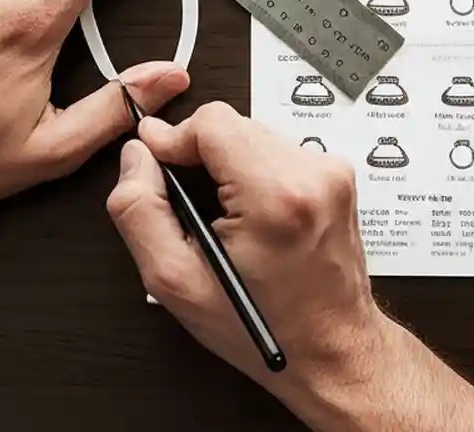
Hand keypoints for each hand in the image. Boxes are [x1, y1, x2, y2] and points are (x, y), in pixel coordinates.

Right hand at [106, 103, 385, 425]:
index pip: (212, 122)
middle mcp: (313, 174)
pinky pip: (277, 151)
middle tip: (189, 202)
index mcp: (276, 195)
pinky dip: (253, 172)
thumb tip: (136, 158)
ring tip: (223, 214)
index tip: (155, 161)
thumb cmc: (265, 328)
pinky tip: (250, 213)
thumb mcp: (176, 282)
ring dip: (227, 163)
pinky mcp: (338, 177)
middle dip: (200, 153)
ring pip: (254, 134)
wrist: (332, 351)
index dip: (172, 138)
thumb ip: (140, 211)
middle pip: (232, 124)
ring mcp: (332, 173)